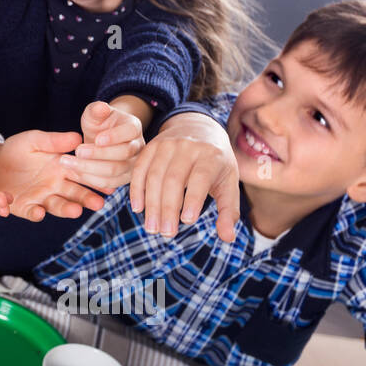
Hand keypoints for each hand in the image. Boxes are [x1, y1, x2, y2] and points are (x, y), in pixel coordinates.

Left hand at [0, 129, 105, 221]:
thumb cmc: (16, 151)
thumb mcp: (33, 141)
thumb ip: (53, 141)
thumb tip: (78, 137)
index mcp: (62, 168)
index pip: (83, 173)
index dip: (96, 179)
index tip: (110, 183)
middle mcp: (56, 186)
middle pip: (75, 194)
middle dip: (87, 198)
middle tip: (99, 203)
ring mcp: (42, 199)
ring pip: (58, 206)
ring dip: (67, 209)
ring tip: (75, 211)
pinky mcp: (26, 208)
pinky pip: (32, 212)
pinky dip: (36, 214)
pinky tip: (39, 213)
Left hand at [58, 100, 144, 193]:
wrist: (100, 138)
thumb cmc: (98, 123)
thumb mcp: (95, 113)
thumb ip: (97, 110)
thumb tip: (101, 108)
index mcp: (133, 127)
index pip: (129, 132)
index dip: (114, 136)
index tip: (96, 139)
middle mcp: (139, 147)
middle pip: (123, 154)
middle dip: (98, 154)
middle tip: (77, 151)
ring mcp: (133, 165)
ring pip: (116, 171)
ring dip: (91, 169)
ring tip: (69, 163)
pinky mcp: (123, 179)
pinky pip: (110, 183)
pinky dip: (92, 180)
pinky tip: (76, 173)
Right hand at [130, 112, 240, 241]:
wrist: (199, 127)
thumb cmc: (216, 163)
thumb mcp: (228, 183)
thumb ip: (228, 211)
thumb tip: (227, 238)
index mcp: (211, 155)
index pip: (200, 178)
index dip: (193, 198)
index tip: (187, 221)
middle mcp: (188, 147)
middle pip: (173, 179)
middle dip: (168, 208)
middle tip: (166, 233)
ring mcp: (167, 144)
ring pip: (154, 176)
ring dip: (151, 204)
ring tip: (152, 228)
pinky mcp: (151, 146)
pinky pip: (140, 169)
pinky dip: (137, 189)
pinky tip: (138, 208)